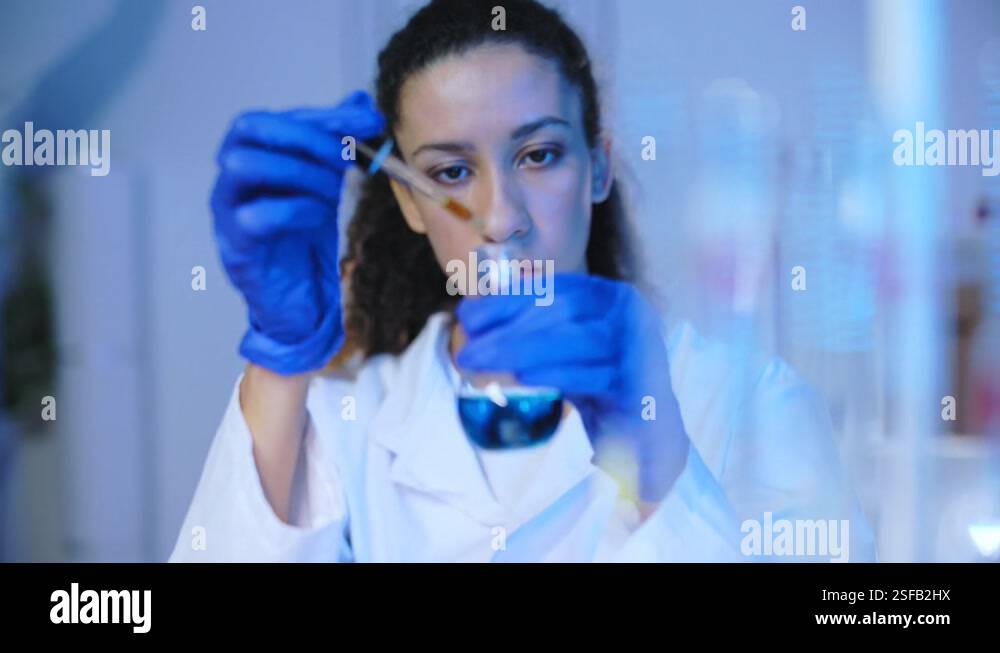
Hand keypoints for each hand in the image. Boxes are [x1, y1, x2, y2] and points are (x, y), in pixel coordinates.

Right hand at [211, 90, 384, 373]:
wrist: (299, 300)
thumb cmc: (304, 239)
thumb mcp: (326, 183)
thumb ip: (338, 144)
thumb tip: (363, 105)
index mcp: (249, 159)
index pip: (271, 118)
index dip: (319, 116)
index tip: (365, 122)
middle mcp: (230, 180)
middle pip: (247, 130)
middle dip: (304, 137)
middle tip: (344, 157)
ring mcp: (226, 212)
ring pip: (242, 165)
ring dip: (297, 171)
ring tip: (330, 191)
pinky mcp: (237, 248)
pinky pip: (254, 216)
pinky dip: (294, 209)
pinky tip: (317, 216)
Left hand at [455, 273, 689, 501]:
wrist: (647, 432)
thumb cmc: (597, 384)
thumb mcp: (561, 349)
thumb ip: (529, 328)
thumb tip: (472, 313)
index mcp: (607, 296)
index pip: (553, 288)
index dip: (507, 299)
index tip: (467, 316)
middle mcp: (627, 313)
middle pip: (561, 311)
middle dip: (507, 330)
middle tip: (466, 352)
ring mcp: (639, 345)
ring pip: (574, 338)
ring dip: (521, 348)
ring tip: (482, 363)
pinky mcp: (641, 383)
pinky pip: (593, 374)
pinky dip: (556, 374)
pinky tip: (523, 378)